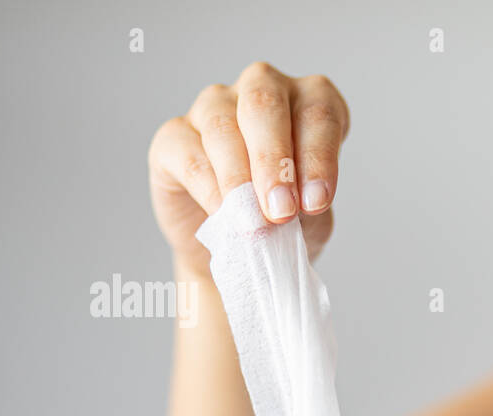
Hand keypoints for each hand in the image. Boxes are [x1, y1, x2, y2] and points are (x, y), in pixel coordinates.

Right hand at [148, 62, 349, 269]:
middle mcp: (260, 89)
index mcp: (308, 100)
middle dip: (273, 160)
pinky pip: (189, 152)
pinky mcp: (174, 135)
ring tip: (252, 221)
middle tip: (281, 209)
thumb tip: (285, 206)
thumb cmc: (284, 220)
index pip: (319, 112)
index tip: (316, 202)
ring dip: (239, 177)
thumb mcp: (310, 215)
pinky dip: (209, 188)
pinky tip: (222, 215)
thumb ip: (304, 203)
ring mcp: (213, 106)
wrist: (242, 249)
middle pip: (264, 104)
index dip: (319, 157)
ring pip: (222, 126)